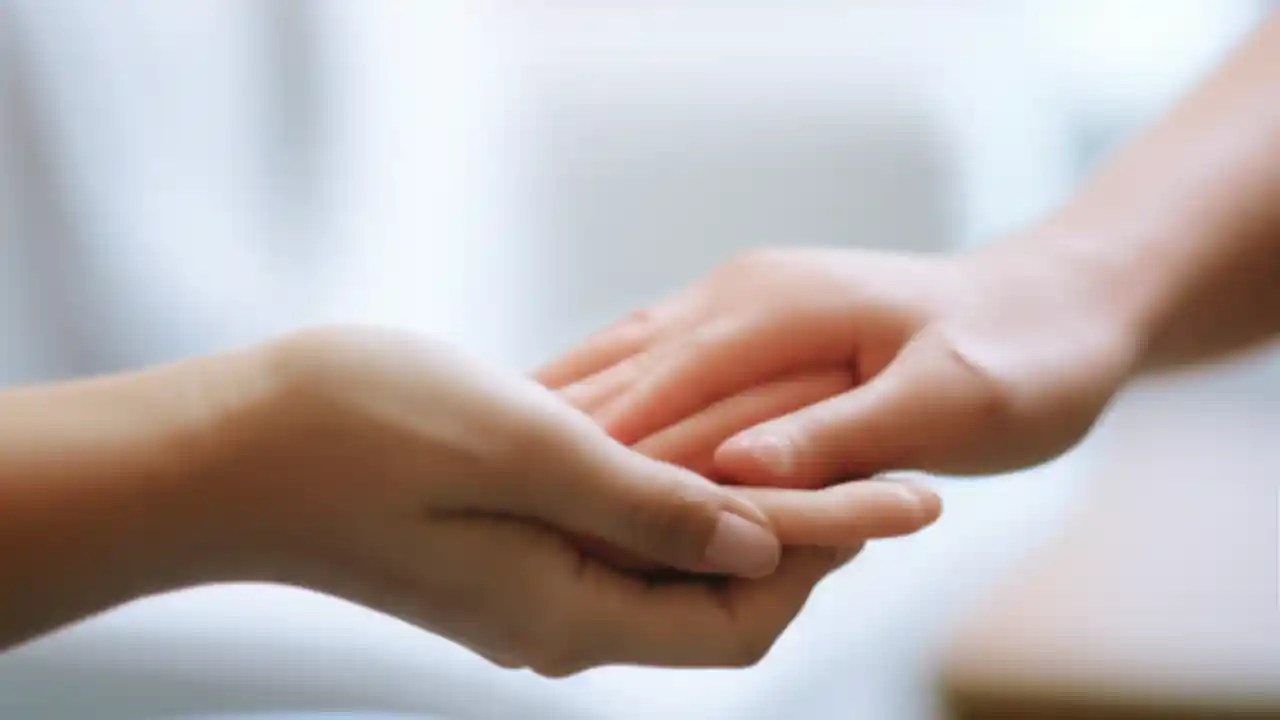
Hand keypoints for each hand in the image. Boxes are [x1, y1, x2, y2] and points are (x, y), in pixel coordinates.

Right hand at [192, 327, 889, 673]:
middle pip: (713, 602)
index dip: (824, 556)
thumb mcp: (521, 449)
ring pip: (666, 567)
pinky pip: (611, 536)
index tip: (892, 491)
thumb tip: (758, 541)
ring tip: (802, 443)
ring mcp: (524, 586)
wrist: (226, 452)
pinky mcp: (497, 548)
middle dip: (796, 540)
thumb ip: (645, 504)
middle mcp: (556, 618)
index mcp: (569, 611)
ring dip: (735, 512)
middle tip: (863, 463)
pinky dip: (666, 496)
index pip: (740, 618)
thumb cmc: (357, 435)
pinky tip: (693, 439)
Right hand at [538, 246, 1137, 486]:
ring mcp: (738, 304)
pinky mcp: (744, 324)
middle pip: (634, 377)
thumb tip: (738, 476)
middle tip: (512, 507)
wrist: (1062, 303)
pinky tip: (585, 440)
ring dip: (586, 423)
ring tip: (521, 480)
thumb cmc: (1026, 359)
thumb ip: (839, 438)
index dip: (621, 458)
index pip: (670, 386)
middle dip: (580, 443)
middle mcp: (742, 297)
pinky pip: (657, 365)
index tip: (561, 514)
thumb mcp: (951, 402)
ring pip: (633, 369)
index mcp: (781, 308)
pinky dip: (617, 403)